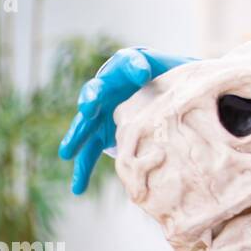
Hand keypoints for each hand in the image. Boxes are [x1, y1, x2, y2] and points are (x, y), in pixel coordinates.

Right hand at [58, 47, 195, 194]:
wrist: (162, 93)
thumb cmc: (171, 78)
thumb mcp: (178, 70)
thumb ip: (177, 71)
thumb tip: (183, 81)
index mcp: (127, 67)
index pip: (129, 62)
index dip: (135, 66)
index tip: (142, 71)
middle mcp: (108, 87)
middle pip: (96, 91)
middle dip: (92, 98)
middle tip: (90, 106)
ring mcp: (101, 112)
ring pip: (87, 124)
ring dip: (78, 136)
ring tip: (67, 150)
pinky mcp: (101, 133)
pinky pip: (89, 151)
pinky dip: (83, 169)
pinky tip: (78, 188)